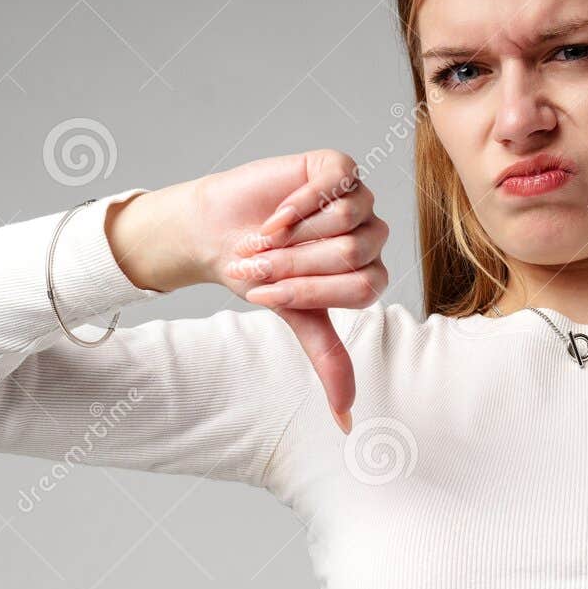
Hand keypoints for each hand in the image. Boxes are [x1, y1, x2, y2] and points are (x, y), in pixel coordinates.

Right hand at [108, 151, 389, 434]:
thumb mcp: (296, 319)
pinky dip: (299, 204)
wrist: (217, 232)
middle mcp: (370, 236)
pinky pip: (335, 184)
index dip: (312, 291)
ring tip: (266, 237)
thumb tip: (347, 420)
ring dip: (295, 235)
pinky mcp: (337, 168)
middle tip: (261, 264)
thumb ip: (328, 360)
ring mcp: (357, 199)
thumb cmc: (260, 272)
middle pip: (353, 254)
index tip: (270, 294)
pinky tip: (276, 216)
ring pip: (347, 220)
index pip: (363, 288)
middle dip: (297, 264)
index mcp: (369, 274)